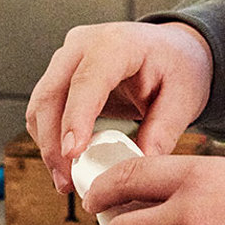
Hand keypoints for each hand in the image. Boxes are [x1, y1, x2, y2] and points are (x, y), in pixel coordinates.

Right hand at [25, 21, 212, 192]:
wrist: (172, 49)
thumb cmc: (178, 67)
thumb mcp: (184, 97)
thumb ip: (164, 131)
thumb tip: (140, 164)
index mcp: (117, 43)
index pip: (87, 81)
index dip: (75, 118)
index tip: (72, 154)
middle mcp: (82, 45)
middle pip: (51, 95)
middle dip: (53, 143)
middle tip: (66, 181)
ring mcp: (66, 59)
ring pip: (40, 105)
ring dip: (47, 145)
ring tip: (66, 180)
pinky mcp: (59, 76)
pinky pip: (43, 110)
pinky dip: (49, 139)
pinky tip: (66, 164)